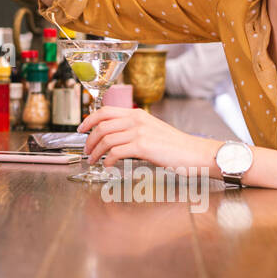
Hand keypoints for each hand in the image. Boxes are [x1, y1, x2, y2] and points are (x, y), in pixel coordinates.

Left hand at [79, 106, 219, 173]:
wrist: (195, 153)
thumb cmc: (174, 146)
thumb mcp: (151, 130)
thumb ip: (132, 131)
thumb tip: (112, 139)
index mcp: (137, 114)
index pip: (105, 111)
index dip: (89, 119)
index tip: (81, 129)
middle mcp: (136, 120)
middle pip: (102, 126)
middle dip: (89, 140)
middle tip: (86, 151)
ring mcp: (139, 132)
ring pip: (106, 139)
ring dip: (96, 152)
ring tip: (94, 160)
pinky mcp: (143, 146)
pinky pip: (116, 152)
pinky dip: (108, 160)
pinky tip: (108, 165)